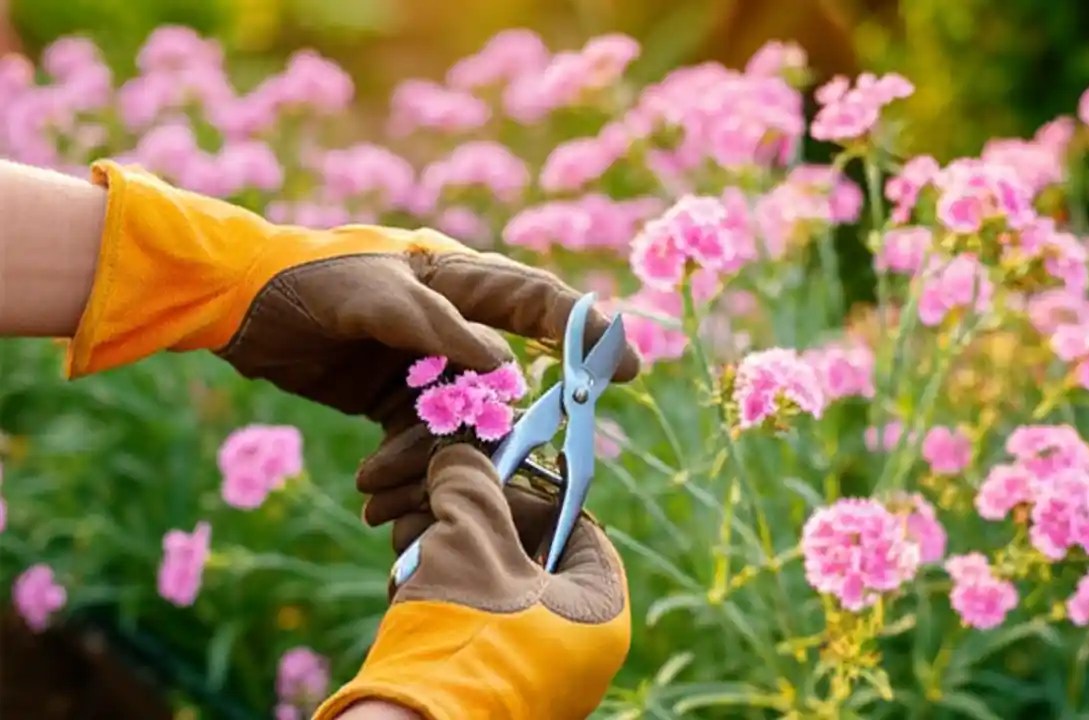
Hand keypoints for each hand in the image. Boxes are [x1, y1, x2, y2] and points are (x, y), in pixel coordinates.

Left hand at [64, 161, 639, 528]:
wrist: (235, 305)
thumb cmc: (306, 279)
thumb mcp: (370, 296)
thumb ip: (437, 328)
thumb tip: (503, 365)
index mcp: (459, 281)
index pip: (538, 303)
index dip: (587, 334)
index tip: (628, 368)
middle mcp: (455, 326)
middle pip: (504, 385)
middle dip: (493, 433)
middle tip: (484, 473)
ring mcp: (428, 367)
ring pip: (462, 426)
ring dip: (431, 463)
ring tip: (380, 483)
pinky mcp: (398, 401)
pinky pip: (423, 444)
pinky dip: (405, 471)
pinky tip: (371, 489)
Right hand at [314, 444, 629, 719]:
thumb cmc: (459, 631)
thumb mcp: (471, 541)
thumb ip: (473, 485)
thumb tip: (462, 455)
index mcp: (600, 610)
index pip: (577, 524)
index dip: (527, 491)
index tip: (484, 478)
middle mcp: (580, 646)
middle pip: (529, 553)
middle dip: (473, 523)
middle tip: (435, 506)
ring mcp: (539, 671)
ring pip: (494, 586)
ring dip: (447, 554)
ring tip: (408, 546)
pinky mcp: (495, 685)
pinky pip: (475, 622)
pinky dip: (441, 595)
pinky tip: (405, 584)